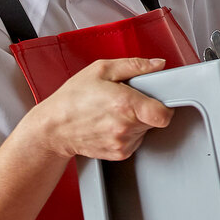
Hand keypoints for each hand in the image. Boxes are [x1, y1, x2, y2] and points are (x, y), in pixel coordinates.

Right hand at [30, 57, 173, 160]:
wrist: (54, 128)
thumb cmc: (73, 98)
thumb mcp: (101, 69)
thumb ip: (135, 65)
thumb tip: (157, 64)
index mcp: (125, 104)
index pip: (164, 114)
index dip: (165, 106)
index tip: (159, 101)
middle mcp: (126, 127)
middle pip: (155, 121)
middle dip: (146, 110)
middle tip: (126, 101)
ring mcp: (122, 143)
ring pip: (144, 132)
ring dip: (136, 122)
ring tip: (113, 113)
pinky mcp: (119, 154)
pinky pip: (134, 142)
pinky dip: (127, 134)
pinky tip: (110, 125)